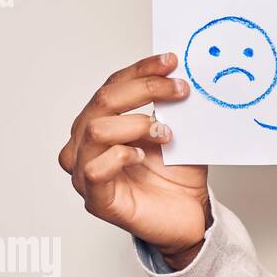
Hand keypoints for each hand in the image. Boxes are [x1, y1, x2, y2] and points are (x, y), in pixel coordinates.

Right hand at [58, 52, 210, 269]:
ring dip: (136, 124)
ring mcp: (87, 173)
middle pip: (102, 102)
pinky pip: (95, 170)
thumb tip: (180, 74)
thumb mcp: (179, 131)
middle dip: (144, 90)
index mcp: (102, 123)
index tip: (171, 61)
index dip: (140, 70)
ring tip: (165, 133)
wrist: (189, 215)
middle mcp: (87, 145)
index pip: (112, 86)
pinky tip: (142, 156)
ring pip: (95, 131)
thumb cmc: (178, 175)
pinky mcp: (98, 200)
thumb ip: (172, 107)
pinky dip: (121, 156)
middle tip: (179, 90)